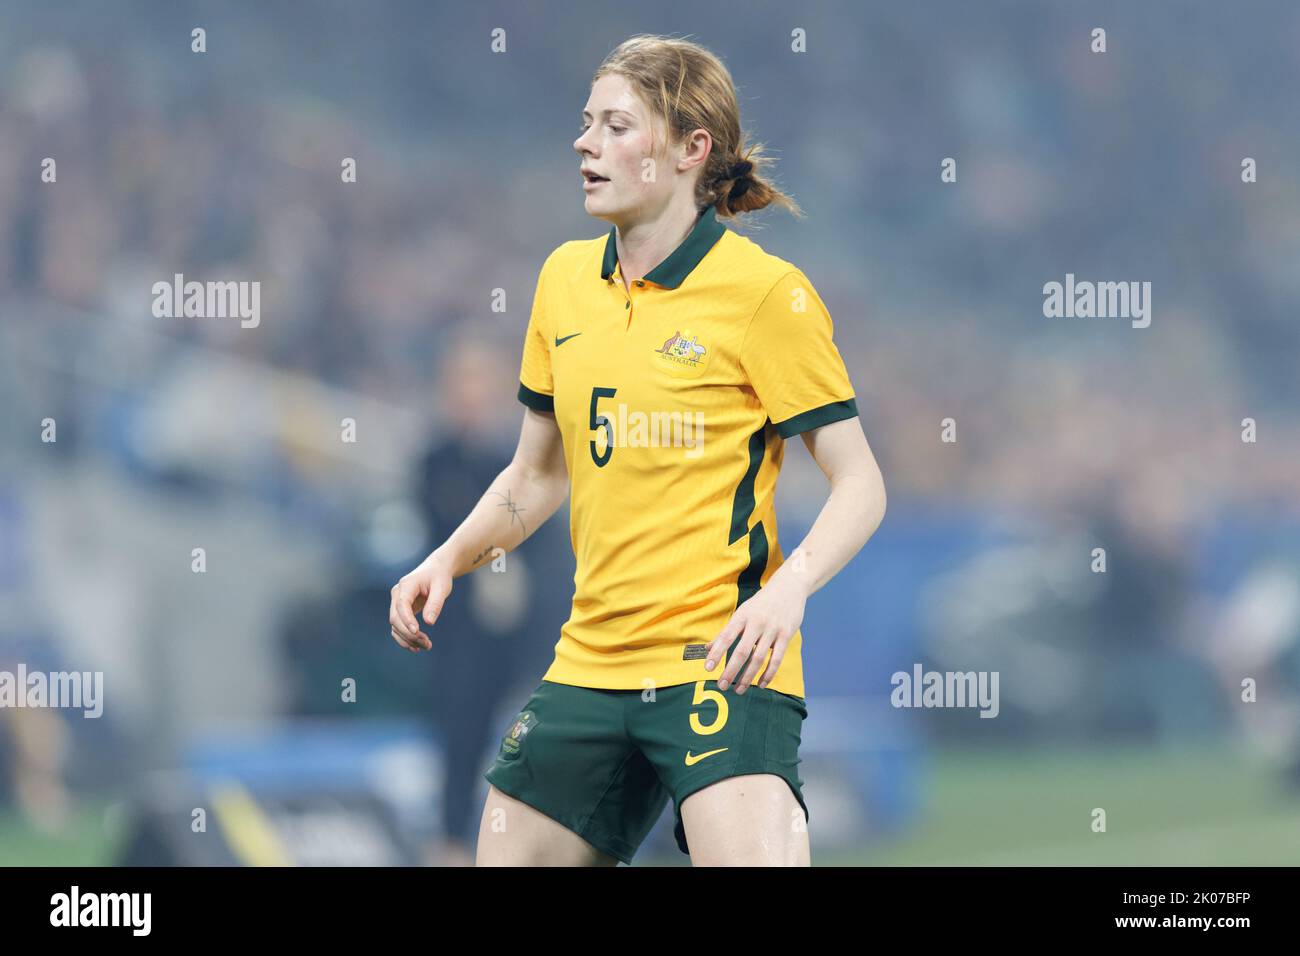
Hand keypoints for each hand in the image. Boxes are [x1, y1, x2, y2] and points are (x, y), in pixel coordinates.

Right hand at [389, 558, 452, 652]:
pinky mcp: (400, 611)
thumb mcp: (442, 587)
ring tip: (426, 646)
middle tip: (427, 644)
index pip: (402, 605)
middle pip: (395, 618)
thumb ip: (435, 603)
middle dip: (409, 634)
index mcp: (406, 585)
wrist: (435, 570)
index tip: (417, 632)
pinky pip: (398, 627)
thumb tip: (429, 622)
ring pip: (395, 626)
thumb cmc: (439, 577)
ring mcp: (396, 603)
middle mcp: (397, 594)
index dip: (407, 620)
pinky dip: (405, 638)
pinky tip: (416, 647)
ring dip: (408, 639)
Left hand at [704, 571, 806, 692]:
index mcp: (742, 616)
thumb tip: (707, 648)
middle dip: (731, 670)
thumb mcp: (742, 612)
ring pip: (758, 658)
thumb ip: (727, 631)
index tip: (708, 668)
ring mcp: (772, 630)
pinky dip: (768, 674)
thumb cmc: (761, 603)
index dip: (716, 653)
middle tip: (722, 685)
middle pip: (742, 651)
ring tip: (738, 690)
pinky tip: (760, 684)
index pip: (726, 637)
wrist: (789, 587)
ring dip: (747, 677)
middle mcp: (756, 623)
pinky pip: (776, 659)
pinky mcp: (786, 635)